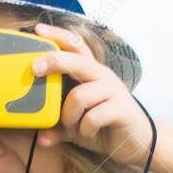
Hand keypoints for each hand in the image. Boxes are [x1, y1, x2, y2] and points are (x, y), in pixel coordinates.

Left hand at [29, 22, 155, 166]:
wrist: (138, 142)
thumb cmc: (104, 127)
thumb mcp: (77, 127)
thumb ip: (58, 128)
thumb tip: (40, 137)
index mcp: (91, 73)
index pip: (76, 46)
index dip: (58, 35)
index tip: (38, 29)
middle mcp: (103, 76)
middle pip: (77, 61)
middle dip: (55, 61)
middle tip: (34, 69)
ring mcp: (113, 91)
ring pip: (79, 96)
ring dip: (69, 116)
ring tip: (72, 128)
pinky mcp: (121, 108)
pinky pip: (93, 117)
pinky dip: (85, 129)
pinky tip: (88, 134)